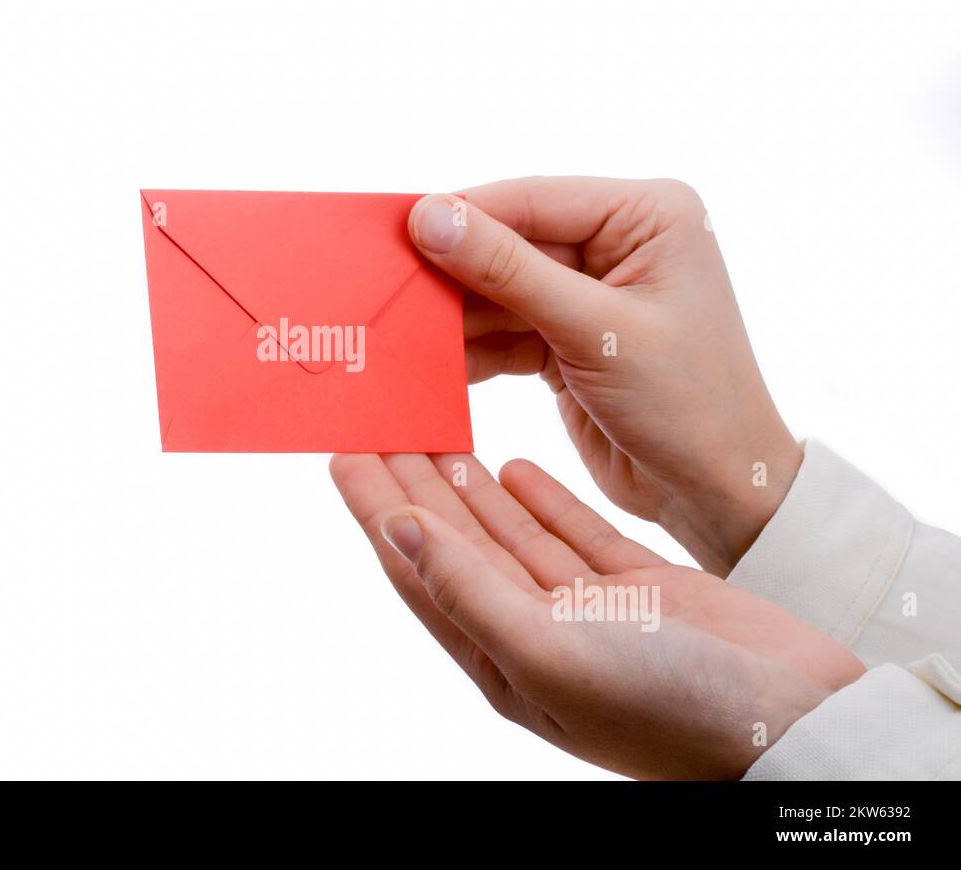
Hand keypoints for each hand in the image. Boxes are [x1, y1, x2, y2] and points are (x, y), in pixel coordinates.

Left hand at [329, 452, 863, 779]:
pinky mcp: (638, 588)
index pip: (418, 568)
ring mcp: (587, 609)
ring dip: (466, 482)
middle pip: (454, 540)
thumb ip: (470, 590)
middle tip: (379, 417)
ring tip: (431, 427)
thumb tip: (395, 532)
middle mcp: (535, 631)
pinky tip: (510, 465)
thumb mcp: (552, 652)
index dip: (376, 509)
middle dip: (412, 480)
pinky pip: (570, 533)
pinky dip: (538, 499)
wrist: (799, 722)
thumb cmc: (672, 709)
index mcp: (503, 657)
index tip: (341, 451)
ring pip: (507, 531)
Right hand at [410, 178, 800, 574]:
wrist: (720, 494)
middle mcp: (619, 242)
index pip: (532, 200)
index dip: (460, 217)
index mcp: (647, 215)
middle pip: (508, 244)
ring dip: (451, 317)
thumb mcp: (595, 332)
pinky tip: (428, 366)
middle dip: (449, 273)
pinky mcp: (567, 338)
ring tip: (395, 333)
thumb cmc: (689, 405)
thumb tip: (430, 215)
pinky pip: (503, 331)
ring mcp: (590, 292)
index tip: (393, 233)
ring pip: (497, 291)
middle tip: (383, 289)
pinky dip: (469, 351)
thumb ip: (510, 270)